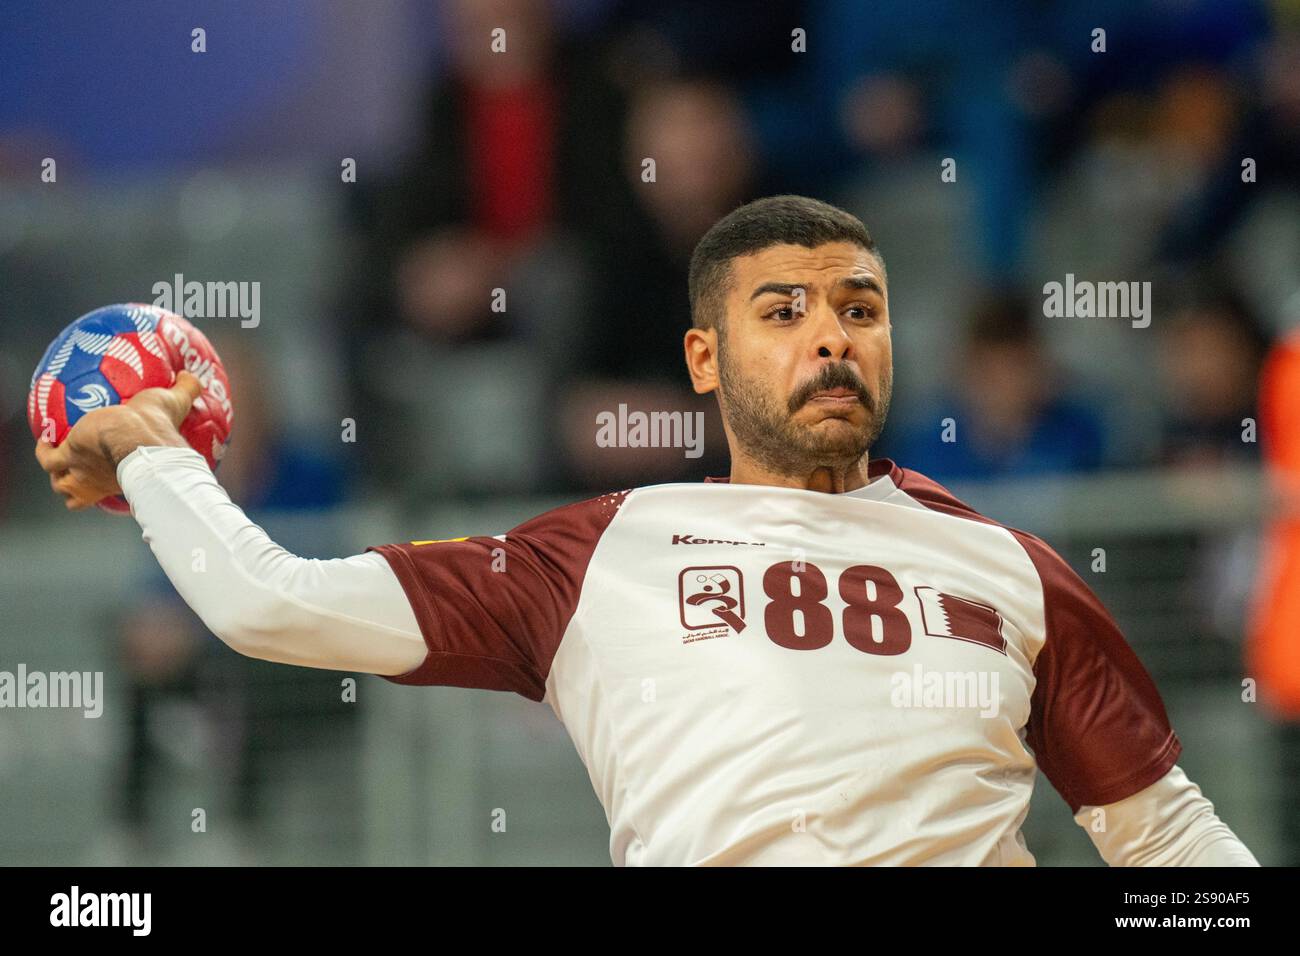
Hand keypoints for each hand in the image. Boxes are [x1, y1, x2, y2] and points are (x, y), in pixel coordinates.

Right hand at [35, 371, 203, 509]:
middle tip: (79, 470)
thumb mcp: (173, 404)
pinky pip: (48, 460)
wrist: (136, 436)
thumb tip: (194, 376)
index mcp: (119, 476)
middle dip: (75, 487)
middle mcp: (99, 480)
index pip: (109, 489)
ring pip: (60, 484)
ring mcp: (82, 472)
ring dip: (58, 475)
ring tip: (57, 457)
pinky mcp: (68, 457)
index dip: (104, 485)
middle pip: (77, 495)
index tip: (108, 474)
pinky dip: (44, 452)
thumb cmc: (157, 425)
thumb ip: (186, 390)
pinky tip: (46, 440)